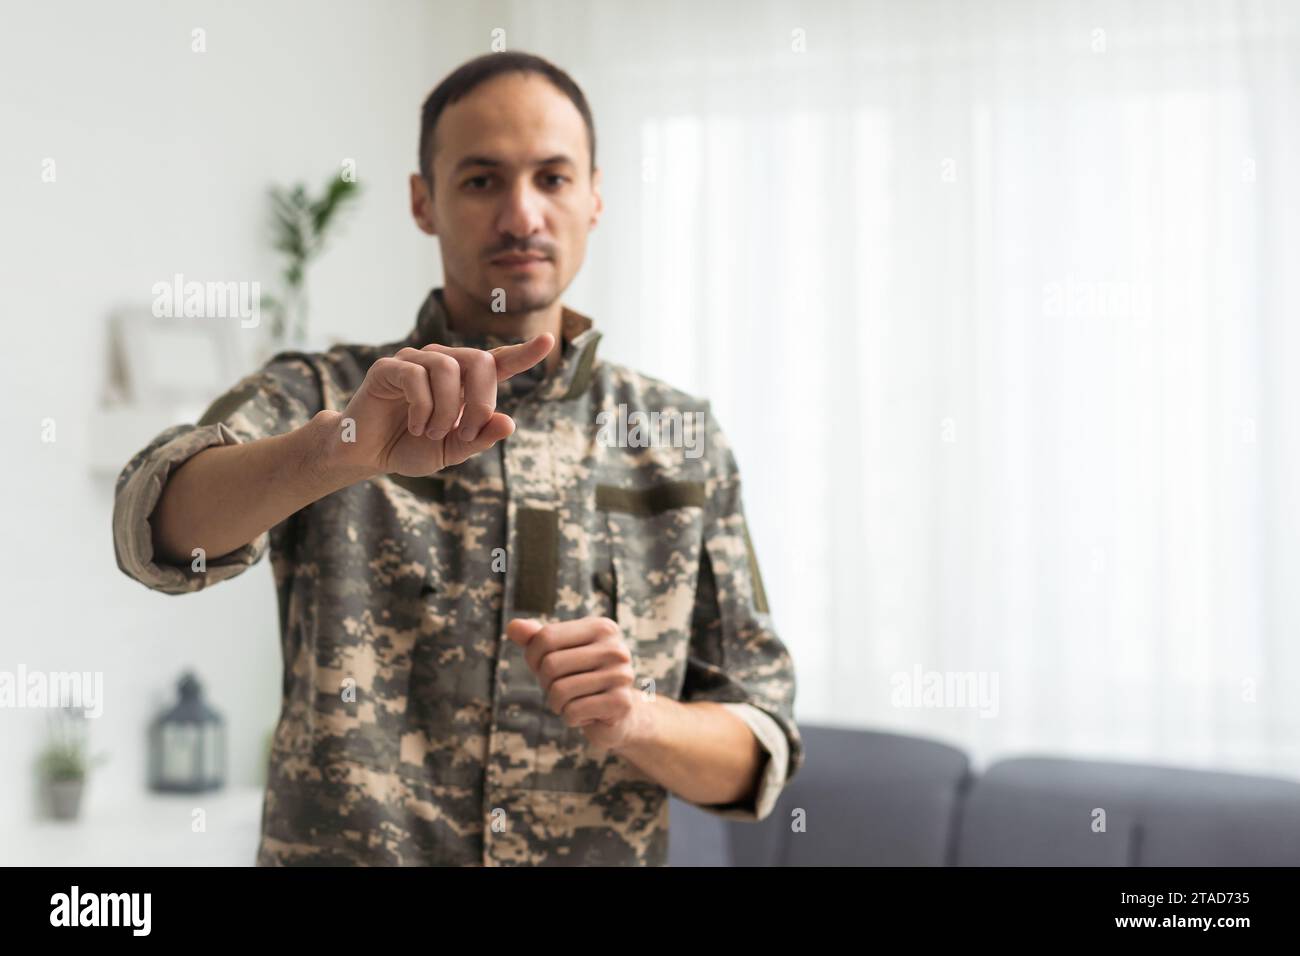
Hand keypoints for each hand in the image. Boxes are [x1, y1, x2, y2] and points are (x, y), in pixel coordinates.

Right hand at [325, 332, 554, 478]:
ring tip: (430, 432)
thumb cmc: (410, 447)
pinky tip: (414, 425)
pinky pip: (417, 376)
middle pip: (479, 360)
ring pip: (448, 368)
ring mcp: (415, 361)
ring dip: (446, 409)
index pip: (499, 362)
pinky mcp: (389, 367)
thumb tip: (508, 423)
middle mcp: (443, 364)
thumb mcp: (453, 451)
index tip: (549, 340)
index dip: (524, 353)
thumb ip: (480, 438)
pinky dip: (421, 407)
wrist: (367, 454)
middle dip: (480, 401)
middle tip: (465, 434)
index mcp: (464, 382)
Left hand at [505, 617, 651, 750]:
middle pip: (551, 664)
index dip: (533, 656)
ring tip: (573, 701)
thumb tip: (513, 626)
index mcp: (601, 628)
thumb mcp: (557, 653)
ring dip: (557, 703)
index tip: (544, 667)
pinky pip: (572, 711)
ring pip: (559, 690)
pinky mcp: (620, 703)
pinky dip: (570, 718)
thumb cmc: (581, 678)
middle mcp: (615, 648)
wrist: (617, 715)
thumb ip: (535, 638)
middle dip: (546, 682)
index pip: (546, 636)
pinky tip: (587, 715)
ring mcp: (621, 676)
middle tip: (561, 688)